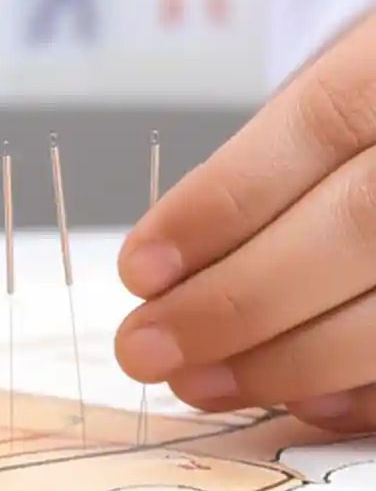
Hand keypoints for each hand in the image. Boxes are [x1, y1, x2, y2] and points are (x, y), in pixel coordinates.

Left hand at [115, 14, 375, 432]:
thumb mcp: (348, 89)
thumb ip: (275, 167)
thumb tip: (167, 274)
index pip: (319, 121)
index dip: (222, 201)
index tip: (138, 269)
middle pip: (360, 223)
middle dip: (237, 300)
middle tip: (145, 348)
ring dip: (289, 358)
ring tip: (198, 381)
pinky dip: (369, 388)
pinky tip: (302, 401)